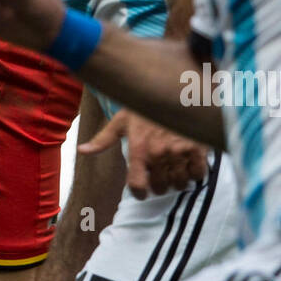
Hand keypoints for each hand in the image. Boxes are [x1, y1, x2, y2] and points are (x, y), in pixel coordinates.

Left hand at [80, 110, 208, 197]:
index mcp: (138, 149)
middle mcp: (158, 153)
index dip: (139, 192)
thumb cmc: (144, 106)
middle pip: (160, 187)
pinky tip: (188, 163)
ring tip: (173, 170)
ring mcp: (179, 152)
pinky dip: (194, 172)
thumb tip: (82, 151)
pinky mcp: (197, 148)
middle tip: (158, 177)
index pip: (137, 185)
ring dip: (176, 180)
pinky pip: (198, 173)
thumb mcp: (120, 121)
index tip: (142, 191)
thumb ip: (103, 140)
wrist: (171, 88)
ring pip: (179, 183)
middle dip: (158, 185)